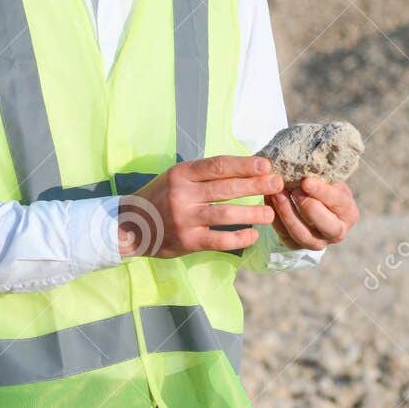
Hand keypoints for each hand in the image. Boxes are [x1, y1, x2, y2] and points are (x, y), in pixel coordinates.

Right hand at [118, 155, 281, 257]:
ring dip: (252, 213)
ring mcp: (185, 219)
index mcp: (181, 174)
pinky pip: (219, 240)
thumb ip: (204, 174)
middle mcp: (182, 195)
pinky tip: (253, 235)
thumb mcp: (177, 177)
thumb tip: (245, 168)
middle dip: (255, 185)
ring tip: (270, 213)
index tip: (265, 165)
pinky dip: (239, 238)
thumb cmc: (161, 196)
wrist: (131, 226)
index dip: (243, 165)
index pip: (217, 166)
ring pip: (225, 215)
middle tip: (277, 184)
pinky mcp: (187, 241)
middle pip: (225, 189)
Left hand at [270, 176, 357, 250]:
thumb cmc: (322, 185)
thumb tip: (308, 162)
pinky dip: (276, 218)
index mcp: (349, 213)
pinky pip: (285, 236)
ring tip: (277, 194)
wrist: (311, 201)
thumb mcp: (328, 178)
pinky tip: (269, 200)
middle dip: (309, 208)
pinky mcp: (297, 246)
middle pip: (327, 226)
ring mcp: (317, 242)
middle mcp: (337, 232)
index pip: (338, 203)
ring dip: (288, 214)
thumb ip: (322, 174)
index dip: (322, 192)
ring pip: (303, 235)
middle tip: (294, 190)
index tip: (306, 181)